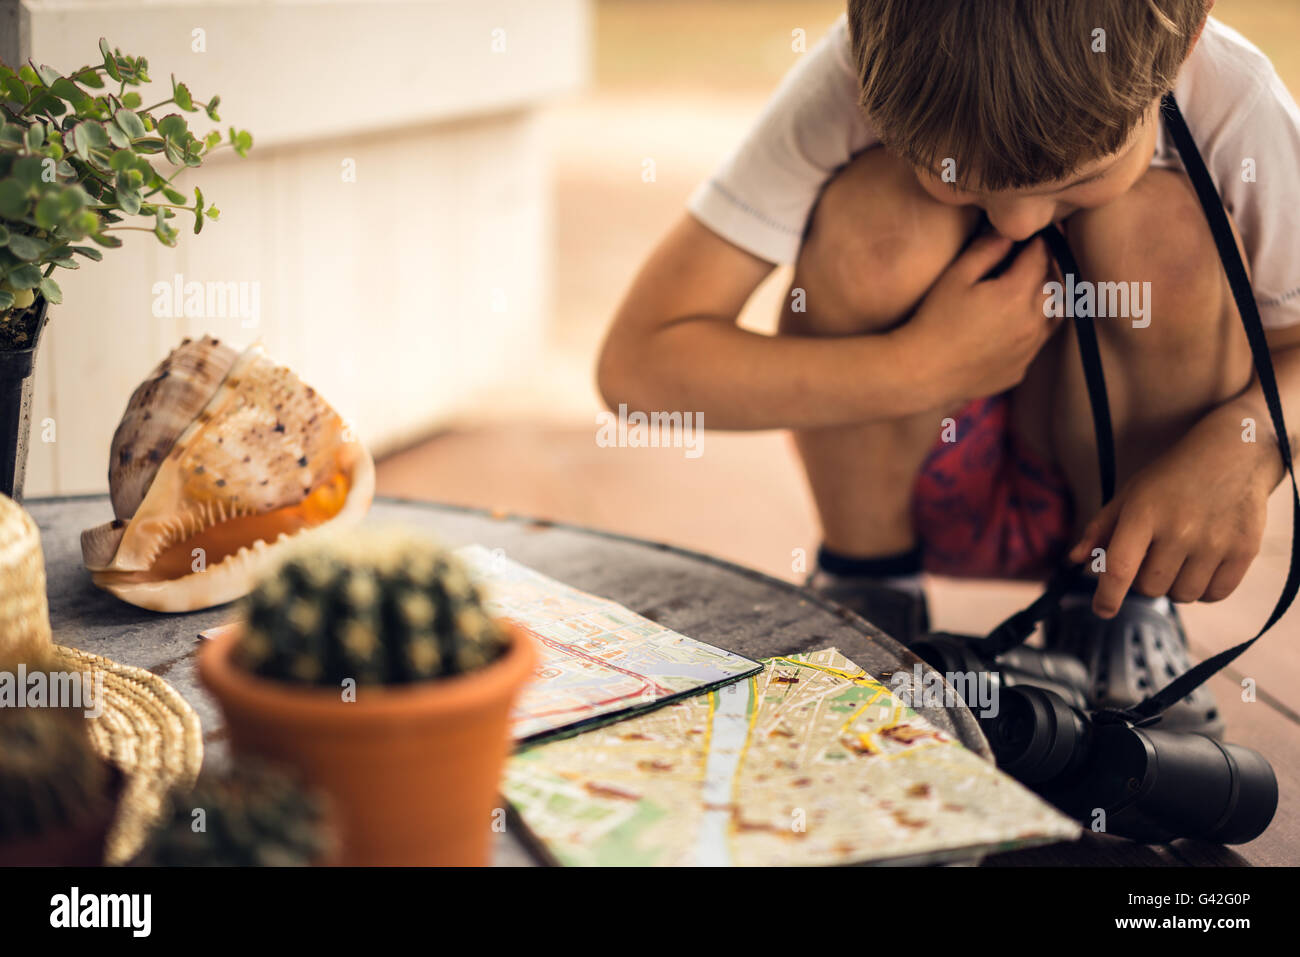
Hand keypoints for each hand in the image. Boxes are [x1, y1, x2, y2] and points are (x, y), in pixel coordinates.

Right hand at [899, 235, 1058, 408]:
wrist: (923, 372)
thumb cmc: (934, 321)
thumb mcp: (955, 277)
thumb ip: (986, 250)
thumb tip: (1008, 233)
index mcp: (1017, 294)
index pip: (1041, 257)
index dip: (1039, 243)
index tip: (1035, 236)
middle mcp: (1032, 322)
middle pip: (1054, 285)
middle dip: (1045, 268)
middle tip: (1030, 260)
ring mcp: (1029, 349)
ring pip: (1054, 315)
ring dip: (1046, 299)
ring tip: (1028, 291)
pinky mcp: (1021, 369)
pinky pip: (1037, 343)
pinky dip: (1032, 329)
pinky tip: (1010, 327)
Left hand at [1067, 407, 1274, 616]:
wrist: (1234, 454)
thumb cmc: (1172, 477)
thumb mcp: (1130, 494)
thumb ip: (1101, 529)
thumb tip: (1074, 562)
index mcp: (1144, 514)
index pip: (1119, 569)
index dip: (1106, 597)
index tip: (1102, 610)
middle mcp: (1179, 530)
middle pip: (1150, 588)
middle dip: (1144, 580)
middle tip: (1153, 555)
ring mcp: (1215, 542)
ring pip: (1181, 596)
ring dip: (1174, 586)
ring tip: (1179, 556)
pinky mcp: (1244, 550)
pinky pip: (1214, 595)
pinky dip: (1203, 589)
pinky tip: (1201, 565)